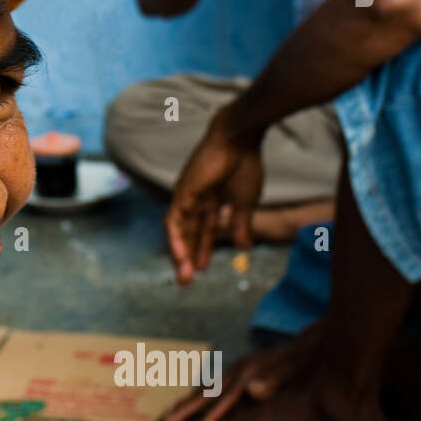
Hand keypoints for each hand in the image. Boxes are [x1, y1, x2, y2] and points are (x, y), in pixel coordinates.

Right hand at [159, 322, 323, 420]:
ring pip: (206, 389)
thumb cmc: (301, 360)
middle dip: (186, 409)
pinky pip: (213, 387)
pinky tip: (192, 405)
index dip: (210, 417)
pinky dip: (199, 397)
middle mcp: (236, 372)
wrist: (309, 342)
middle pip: (206, 393)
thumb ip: (270, 381)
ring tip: (169, 415)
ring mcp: (236, 371)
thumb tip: (251, 391)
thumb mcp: (290, 370)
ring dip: (188, 403)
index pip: (225, 400)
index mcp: (247, 375)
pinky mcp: (239, 372)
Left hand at [165, 105, 264, 284]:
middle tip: (186, 281)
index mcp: (212, 200)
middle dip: (187, 256)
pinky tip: (179, 256)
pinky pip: (174, 220)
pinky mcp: (182, 193)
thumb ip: (240, 224)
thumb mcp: (245, 202)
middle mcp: (196, 199)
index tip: (202, 269)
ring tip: (183, 276)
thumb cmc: (245, 164)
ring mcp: (187, 196)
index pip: (203, 230)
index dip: (202, 249)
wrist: (239, 139)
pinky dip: (176, 239)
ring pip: (178, 230)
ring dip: (180, 253)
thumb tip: (243, 248)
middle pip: (187, 233)